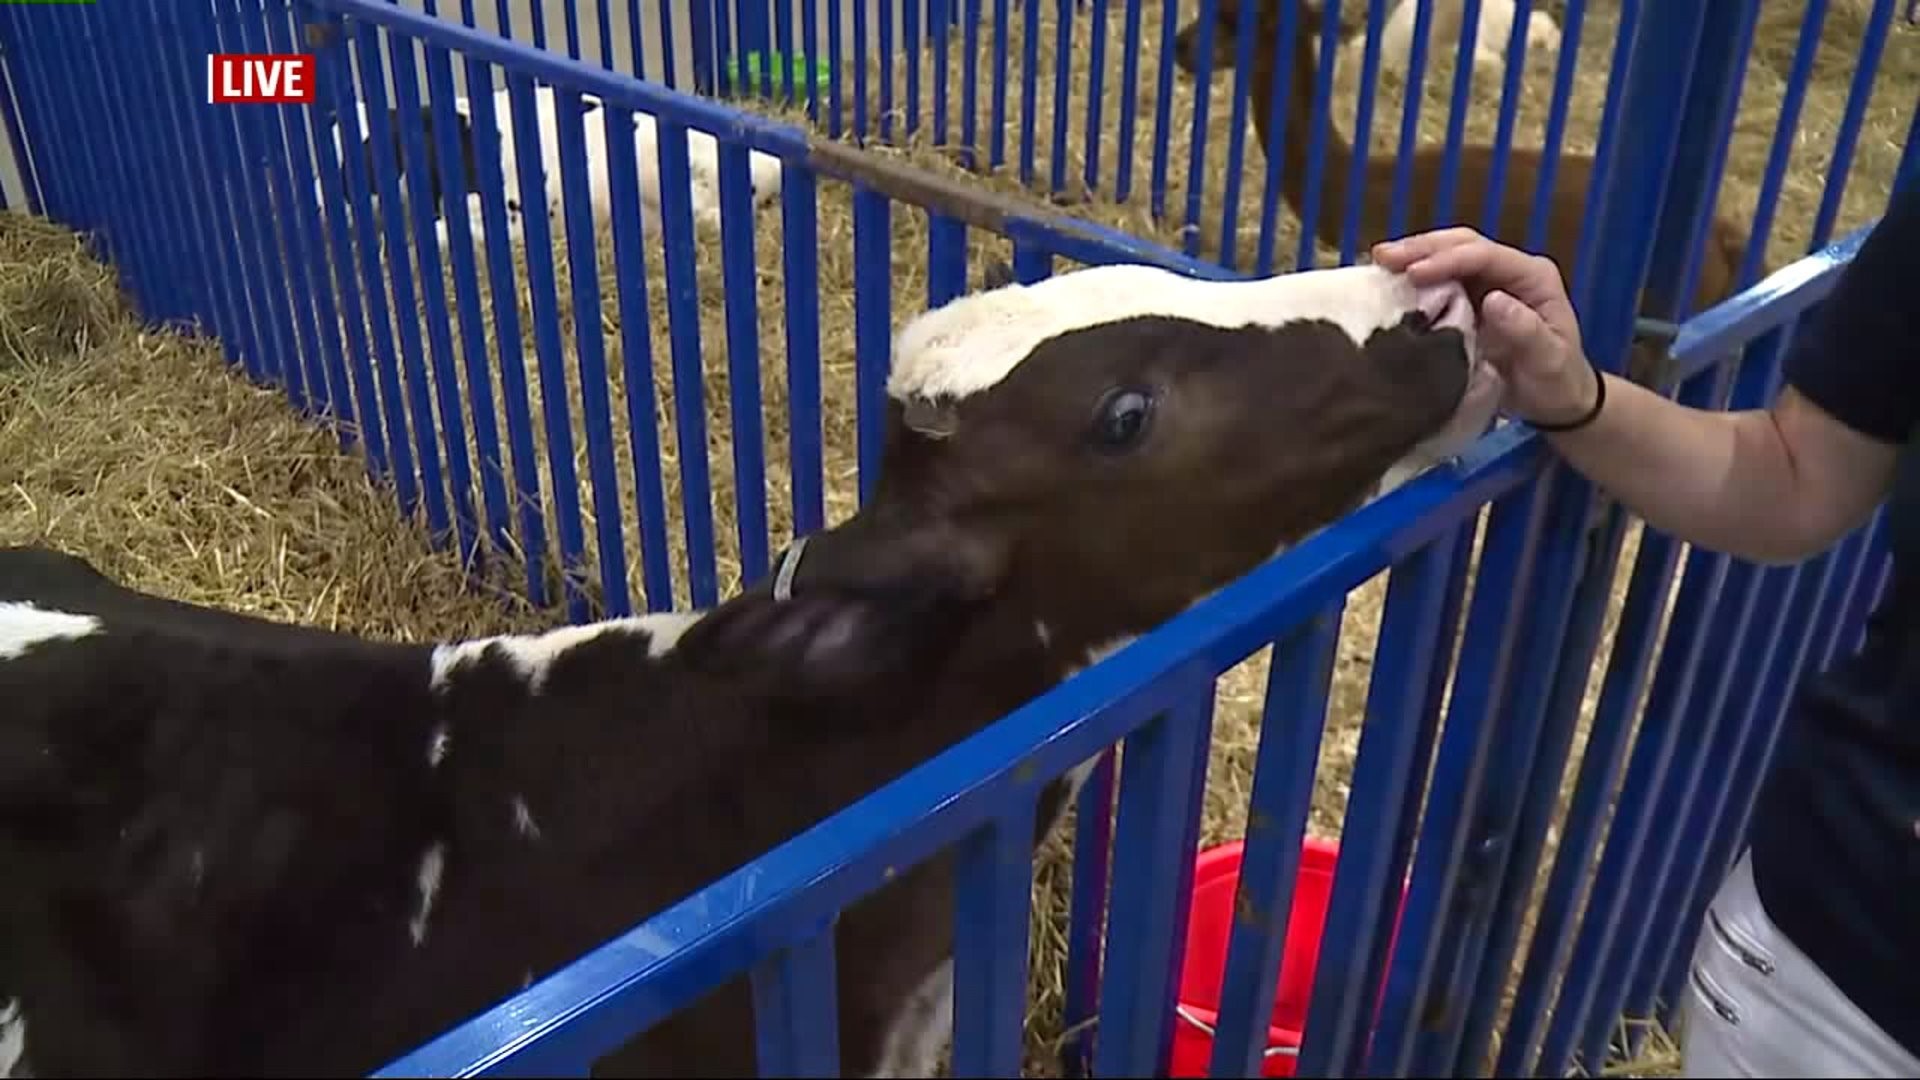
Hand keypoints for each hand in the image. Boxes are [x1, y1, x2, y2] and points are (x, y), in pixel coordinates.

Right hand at [1372, 227, 1602, 430]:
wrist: (1557, 401)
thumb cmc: (1556, 381)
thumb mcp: (1548, 360)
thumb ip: (1525, 330)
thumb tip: (1492, 299)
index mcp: (1533, 277)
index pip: (1486, 256)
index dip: (1448, 260)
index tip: (1414, 272)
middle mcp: (1511, 271)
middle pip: (1464, 245)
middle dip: (1424, 248)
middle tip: (1384, 256)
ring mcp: (1491, 283)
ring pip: (1450, 255)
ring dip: (1415, 256)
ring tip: (1380, 261)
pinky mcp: (1472, 300)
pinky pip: (1442, 280)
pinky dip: (1416, 277)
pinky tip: (1391, 280)